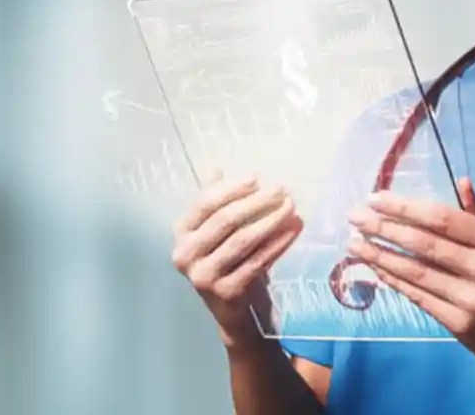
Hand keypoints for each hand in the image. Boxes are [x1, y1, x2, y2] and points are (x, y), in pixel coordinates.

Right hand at [171, 172, 303, 348]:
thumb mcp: (214, 230)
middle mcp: (186, 253)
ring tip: (292, 207)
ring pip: (243, 240)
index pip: (205, 203)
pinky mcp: (225, 292)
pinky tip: (293, 231)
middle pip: (225, 220)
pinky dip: (277, 244)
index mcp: (181, 232)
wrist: (230, 309)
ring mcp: (203, 275)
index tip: (257, 178)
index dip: (232, 188)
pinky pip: (257, 262)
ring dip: (271, 221)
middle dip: (257, 202)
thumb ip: (213, 200)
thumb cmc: (224, 260)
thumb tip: (212, 165)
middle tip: (283, 190)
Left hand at [345, 177, 474, 372]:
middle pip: (424, 244)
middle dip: (384, 228)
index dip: (406, 208)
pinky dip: (395, 281)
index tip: (376, 198)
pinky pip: (420, 297)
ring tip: (354, 243)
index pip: (443, 219)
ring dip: (380, 256)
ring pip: (416, 273)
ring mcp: (472, 300)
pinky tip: (377, 269)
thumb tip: (460, 181)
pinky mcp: (460, 325)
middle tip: (354, 216)